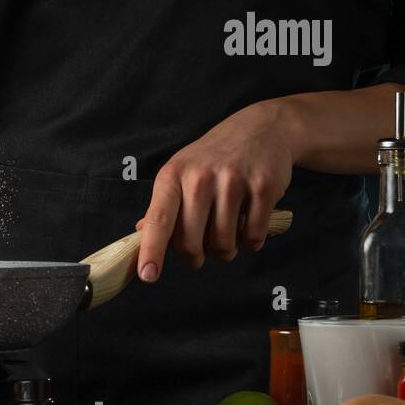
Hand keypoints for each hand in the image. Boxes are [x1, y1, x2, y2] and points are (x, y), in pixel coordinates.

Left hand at [136, 101, 292, 281]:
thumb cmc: (213, 158)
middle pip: (191, 242)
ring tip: (225, 236)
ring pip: (224, 243)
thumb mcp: (180, 172)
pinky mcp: (263, 187)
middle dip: (194, 258)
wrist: (261, 129)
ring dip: (225, 251)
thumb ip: (163, 206)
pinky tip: (248, 226)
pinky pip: (254, 236)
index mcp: (173, 176)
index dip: (152, 250)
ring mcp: (233, 181)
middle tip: (199, 254)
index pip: (159, 219)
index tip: (147, 275)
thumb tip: (140, 234)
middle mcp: (200, 177)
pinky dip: (251, 241)